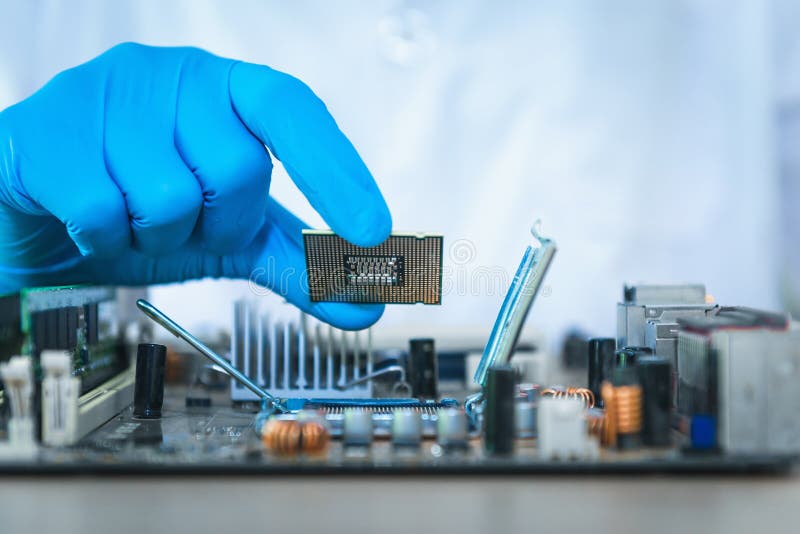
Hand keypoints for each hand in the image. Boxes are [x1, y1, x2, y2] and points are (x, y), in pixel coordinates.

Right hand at [0, 43, 390, 328]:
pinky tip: (94, 221)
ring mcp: (106, 93)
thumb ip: (300, 265)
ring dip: (161, 235)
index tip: (373, 232)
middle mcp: (173, 75)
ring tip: (137, 219)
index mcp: (227, 89)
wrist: (46, 211)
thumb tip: (366, 304)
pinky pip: (103, 212)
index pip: (294, 110)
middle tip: (190, 222)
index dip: (336, 170)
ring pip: (169, 196)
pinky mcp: (49, 129)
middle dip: (220, 222)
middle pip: (237, 168)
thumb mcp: (235, 237)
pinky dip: (107, 239)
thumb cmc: (147, 209)